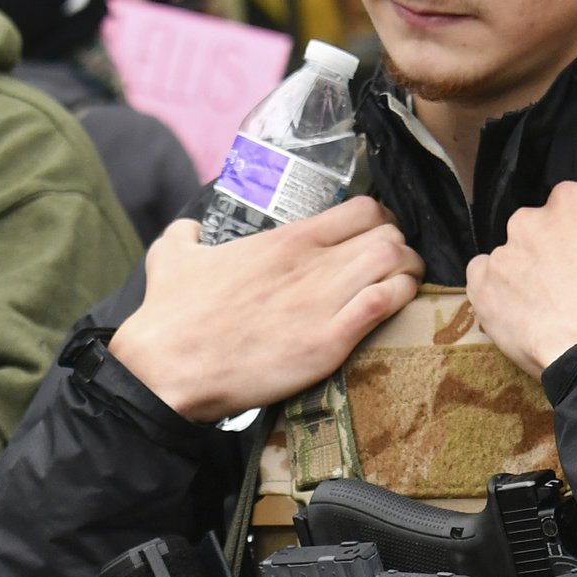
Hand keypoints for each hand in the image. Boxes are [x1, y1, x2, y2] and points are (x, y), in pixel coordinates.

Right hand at [108, 199, 421, 422]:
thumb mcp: (172, 257)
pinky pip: (386, 303)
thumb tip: (188, 229)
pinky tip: (395, 312)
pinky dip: (400, 302)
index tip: (376, 242)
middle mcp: (312, 262)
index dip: (381, 223)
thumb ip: (186, 236)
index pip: (363, 209)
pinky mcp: (328, 341)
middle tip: (393, 272)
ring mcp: (323, 300)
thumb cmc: (171, 315)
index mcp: (285, 239)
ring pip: (397, 263)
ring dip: (409, 275)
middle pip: (390, 234)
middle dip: (402, 250)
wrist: (168, 367)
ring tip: (402, 291)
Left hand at [464, 163, 576, 381]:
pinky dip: (495, 295)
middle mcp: (530, 219)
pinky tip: (519, 313)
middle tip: (570, 289)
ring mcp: (503, 254)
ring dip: (522, 276)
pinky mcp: (483, 287)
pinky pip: (481, 282)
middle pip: (535, 231)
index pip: (568, 208)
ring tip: (547, 308)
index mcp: (570, 201)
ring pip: (509, 259)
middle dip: (548, 254)